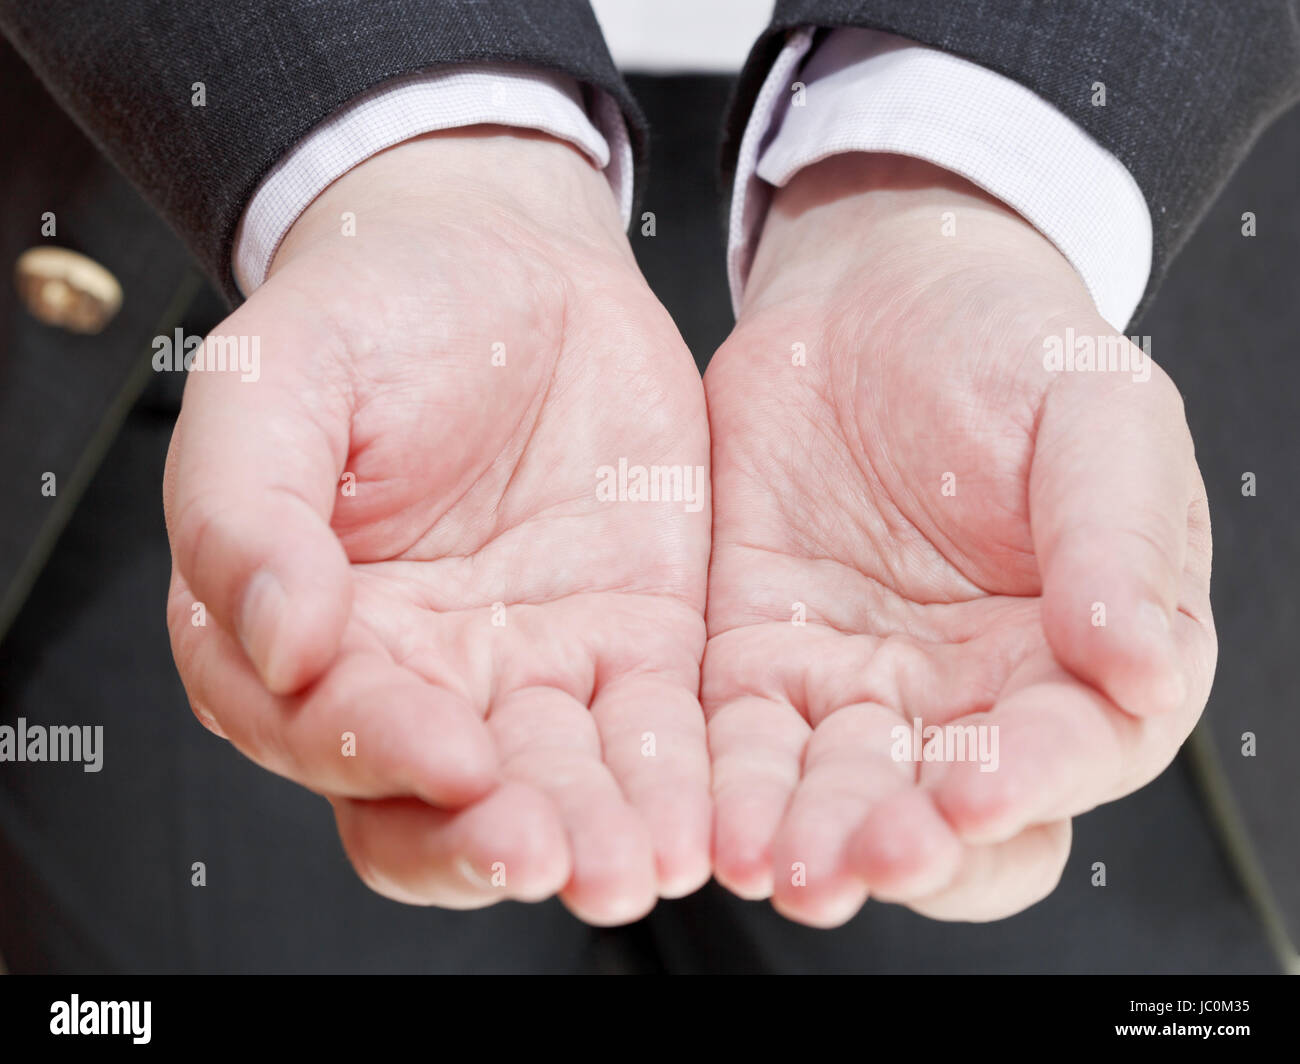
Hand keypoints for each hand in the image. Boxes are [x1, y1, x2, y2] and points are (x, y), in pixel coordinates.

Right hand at [163, 128, 710, 924]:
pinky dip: (678, 780)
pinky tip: (704, 817)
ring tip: (635, 865)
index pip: (322, 730)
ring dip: (594, 834)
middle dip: (489, 840)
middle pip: (437, 801)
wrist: (505, 260)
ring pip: (556, 785)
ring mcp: (530, 667)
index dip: (376, 753)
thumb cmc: (369, 314)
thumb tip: (274, 640)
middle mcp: (418, 672)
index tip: (446, 755)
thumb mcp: (275, 382)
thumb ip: (247, 511)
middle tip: (546, 854)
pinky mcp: (632, 642)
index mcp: (305, 629)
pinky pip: (654, 729)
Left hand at [702, 154, 1214, 924]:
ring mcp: (856, 689)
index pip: (1071, 751)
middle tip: (869, 855)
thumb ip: (1122, 535)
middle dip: (909, 845)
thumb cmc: (1005, 351)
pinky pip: (741, 745)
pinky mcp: (757, 665)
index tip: (979, 792)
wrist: (870, 300)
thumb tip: (1143, 665)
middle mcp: (967, 698)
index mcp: (1079, 656)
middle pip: (945, 814)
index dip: (1033, 781)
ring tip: (779, 863)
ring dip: (810, 839)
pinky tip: (711, 823)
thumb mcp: (1096, 412)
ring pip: (836, 799)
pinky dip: (726, 790)